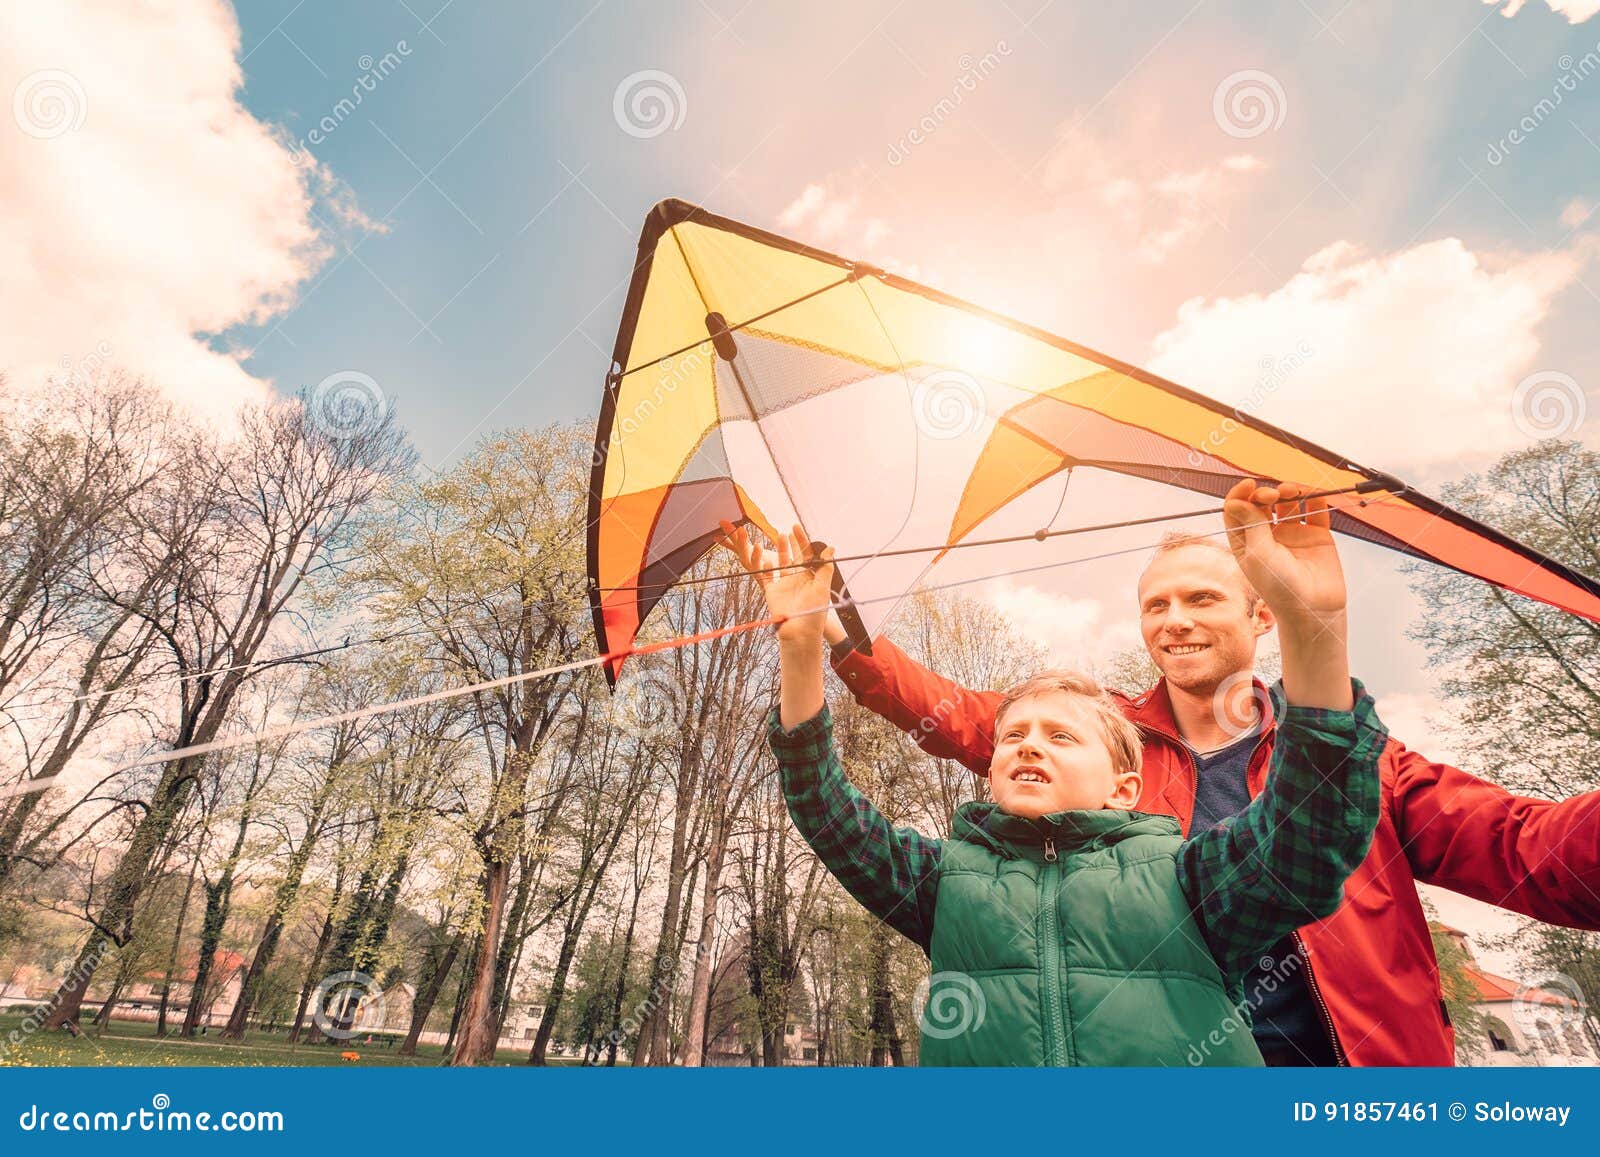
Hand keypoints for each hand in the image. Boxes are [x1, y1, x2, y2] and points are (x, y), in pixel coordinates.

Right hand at [720, 519, 846, 645]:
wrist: (800, 632)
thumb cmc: (814, 611)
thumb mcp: (822, 587)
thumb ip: (825, 567)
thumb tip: (831, 548)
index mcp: (810, 577)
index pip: (806, 554)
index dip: (802, 540)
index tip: (796, 527)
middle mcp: (797, 579)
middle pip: (792, 556)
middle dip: (790, 543)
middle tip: (787, 530)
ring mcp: (784, 585)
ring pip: (780, 563)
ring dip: (780, 550)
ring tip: (779, 536)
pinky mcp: (772, 592)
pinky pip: (765, 577)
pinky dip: (764, 567)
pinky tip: (765, 559)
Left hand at [1222, 479, 1346, 628]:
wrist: (1314, 609)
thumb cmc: (1281, 588)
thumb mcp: (1259, 554)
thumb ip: (1251, 523)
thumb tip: (1235, 500)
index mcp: (1246, 542)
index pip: (1237, 510)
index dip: (1241, 494)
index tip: (1249, 486)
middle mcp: (1268, 536)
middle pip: (1262, 502)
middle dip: (1265, 492)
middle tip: (1272, 494)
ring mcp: (1292, 534)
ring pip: (1288, 502)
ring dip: (1288, 490)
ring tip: (1292, 491)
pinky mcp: (1317, 535)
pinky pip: (1316, 509)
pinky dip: (1315, 497)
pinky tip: (1313, 494)